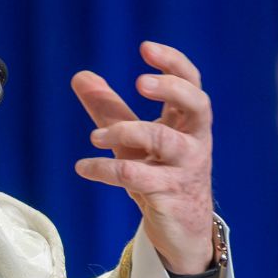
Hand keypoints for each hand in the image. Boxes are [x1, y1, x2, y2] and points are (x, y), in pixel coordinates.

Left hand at [72, 41, 215, 274]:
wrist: (181, 229)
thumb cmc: (160, 177)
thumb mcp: (134, 141)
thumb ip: (110, 109)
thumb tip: (80, 76)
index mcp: (188, 122)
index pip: (191, 83)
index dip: (173, 63)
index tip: (145, 48)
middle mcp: (194, 141)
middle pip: (196, 104)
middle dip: (169, 89)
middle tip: (139, 83)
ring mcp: (186, 168)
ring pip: (161, 139)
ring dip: (124, 131)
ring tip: (94, 137)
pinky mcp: (170, 194)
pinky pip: (136, 175)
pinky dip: (105, 169)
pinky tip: (83, 167)